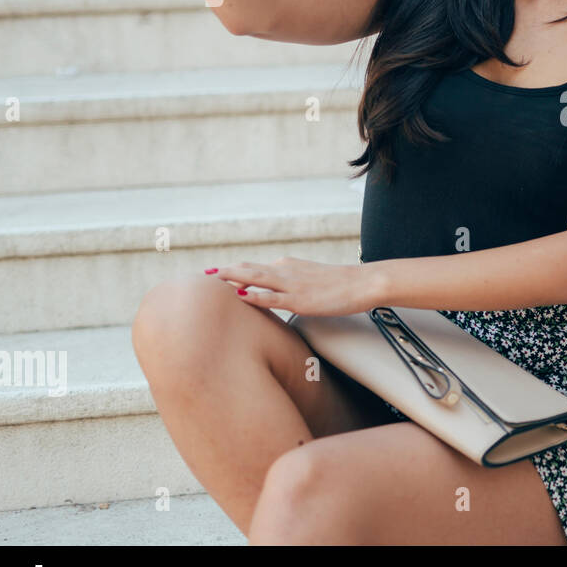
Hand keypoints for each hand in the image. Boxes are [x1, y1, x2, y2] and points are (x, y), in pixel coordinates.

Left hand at [206, 256, 378, 316]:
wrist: (363, 282)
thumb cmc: (342, 283)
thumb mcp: (312, 277)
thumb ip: (293, 282)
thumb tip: (278, 292)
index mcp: (288, 266)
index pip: (254, 268)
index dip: (232, 270)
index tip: (213, 273)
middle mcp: (286, 271)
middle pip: (248, 269)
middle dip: (225, 271)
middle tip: (202, 274)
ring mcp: (292, 285)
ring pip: (256, 279)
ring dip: (233, 278)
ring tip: (212, 278)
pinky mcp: (300, 300)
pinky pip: (273, 298)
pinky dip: (255, 296)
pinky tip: (241, 296)